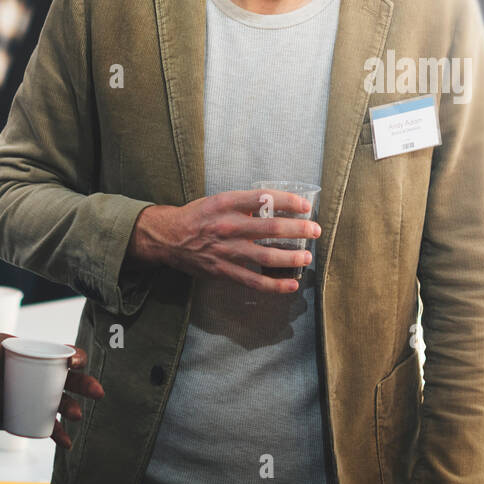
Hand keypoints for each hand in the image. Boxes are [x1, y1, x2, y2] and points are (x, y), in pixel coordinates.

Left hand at [0, 334, 103, 449]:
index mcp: (49, 358)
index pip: (70, 356)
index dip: (77, 358)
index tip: (74, 363)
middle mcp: (54, 378)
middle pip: (77, 381)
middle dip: (88, 387)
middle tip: (98, 393)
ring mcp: (47, 397)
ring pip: (66, 403)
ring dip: (73, 409)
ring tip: (76, 416)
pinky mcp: (37, 413)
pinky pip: (52, 426)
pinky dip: (60, 435)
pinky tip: (67, 444)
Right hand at [128, 190, 319, 294]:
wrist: (168, 238)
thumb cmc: (198, 216)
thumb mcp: (219, 200)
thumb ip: (245, 204)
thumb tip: (275, 206)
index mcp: (228, 203)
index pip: (264, 198)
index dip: (289, 201)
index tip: (306, 206)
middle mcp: (229, 226)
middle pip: (271, 227)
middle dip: (298, 229)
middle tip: (315, 230)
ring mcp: (227, 250)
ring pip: (266, 256)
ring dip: (292, 257)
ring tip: (307, 257)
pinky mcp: (224, 271)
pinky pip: (254, 281)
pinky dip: (275, 285)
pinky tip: (291, 284)